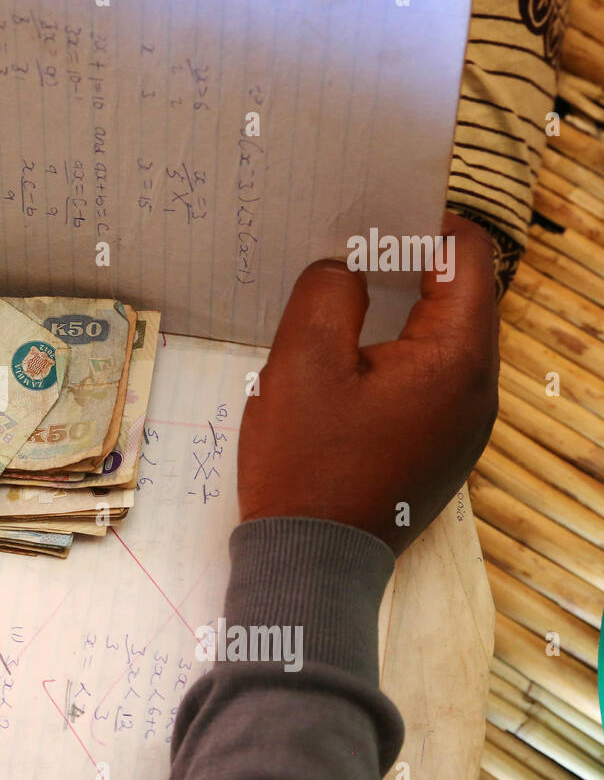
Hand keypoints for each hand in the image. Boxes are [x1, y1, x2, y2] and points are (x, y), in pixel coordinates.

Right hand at [236, 212, 498, 554]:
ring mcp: (465, 426)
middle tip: (348, 254)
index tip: (374, 216)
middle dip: (410, 264)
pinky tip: (349, 365)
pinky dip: (398, 356)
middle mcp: (479, 390)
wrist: (309, 562)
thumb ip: (329, 292)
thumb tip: (347, 268)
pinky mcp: (441, 449)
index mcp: (456, 358)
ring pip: (445, 340)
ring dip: (401, 312)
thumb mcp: (301, 362)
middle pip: (462, 297)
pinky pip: (431, 381)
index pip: (468, 257)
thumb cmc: (305, 464)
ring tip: (342, 306)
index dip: (425, 222)